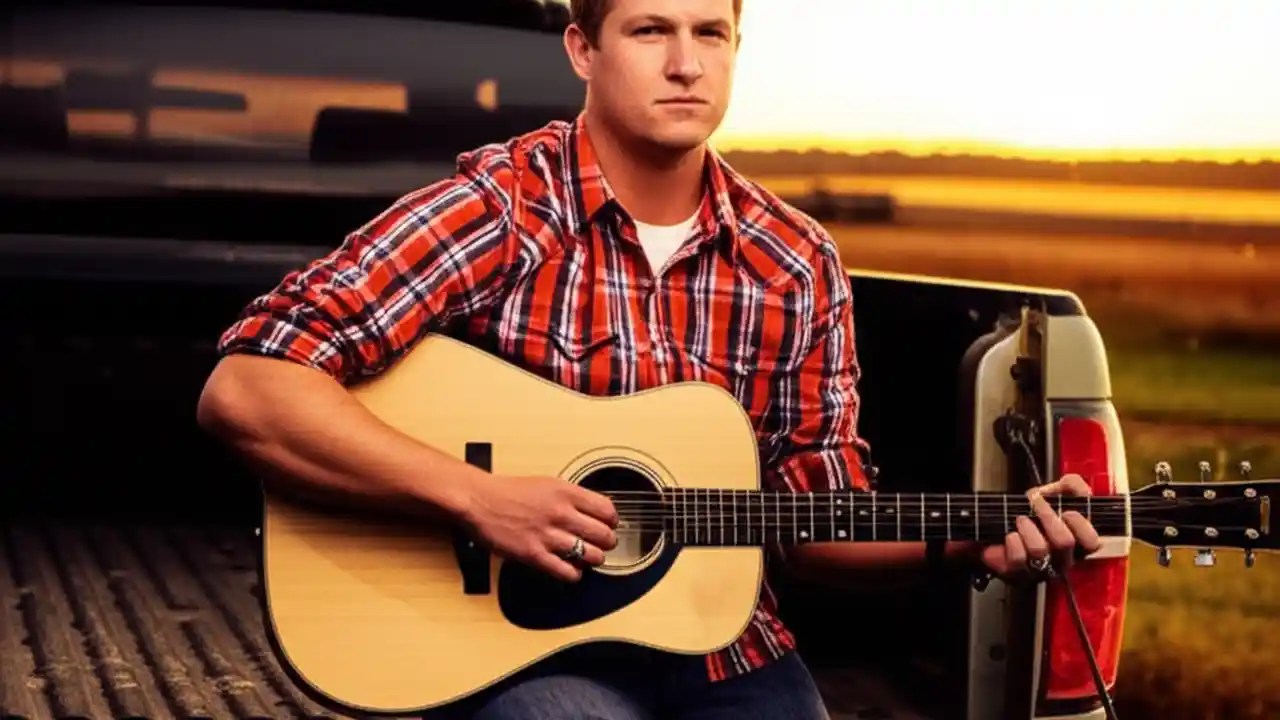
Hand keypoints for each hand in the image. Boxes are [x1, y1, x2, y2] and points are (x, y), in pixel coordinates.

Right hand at [463, 473, 618, 581]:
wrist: (480, 500)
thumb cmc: (510, 491)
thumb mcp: (548, 484)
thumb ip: (572, 497)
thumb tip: (597, 510)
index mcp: (566, 492)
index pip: (607, 510)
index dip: (612, 521)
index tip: (609, 525)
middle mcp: (560, 513)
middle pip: (604, 535)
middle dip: (607, 542)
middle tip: (602, 544)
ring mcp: (548, 535)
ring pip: (591, 556)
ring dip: (593, 559)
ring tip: (587, 557)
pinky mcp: (534, 555)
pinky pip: (567, 572)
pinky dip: (574, 574)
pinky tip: (570, 569)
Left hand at [977, 473, 1103, 583]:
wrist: (997, 526)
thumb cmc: (1030, 514)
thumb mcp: (1053, 493)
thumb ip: (1071, 485)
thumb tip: (1080, 487)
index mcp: (1076, 543)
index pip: (1092, 543)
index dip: (1081, 526)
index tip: (1066, 511)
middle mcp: (1061, 559)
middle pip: (1065, 542)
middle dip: (1048, 517)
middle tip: (1036, 504)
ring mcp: (1041, 569)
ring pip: (1040, 549)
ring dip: (1028, 527)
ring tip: (1020, 519)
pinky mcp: (1018, 573)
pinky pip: (1019, 558)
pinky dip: (1013, 541)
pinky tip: (1011, 535)